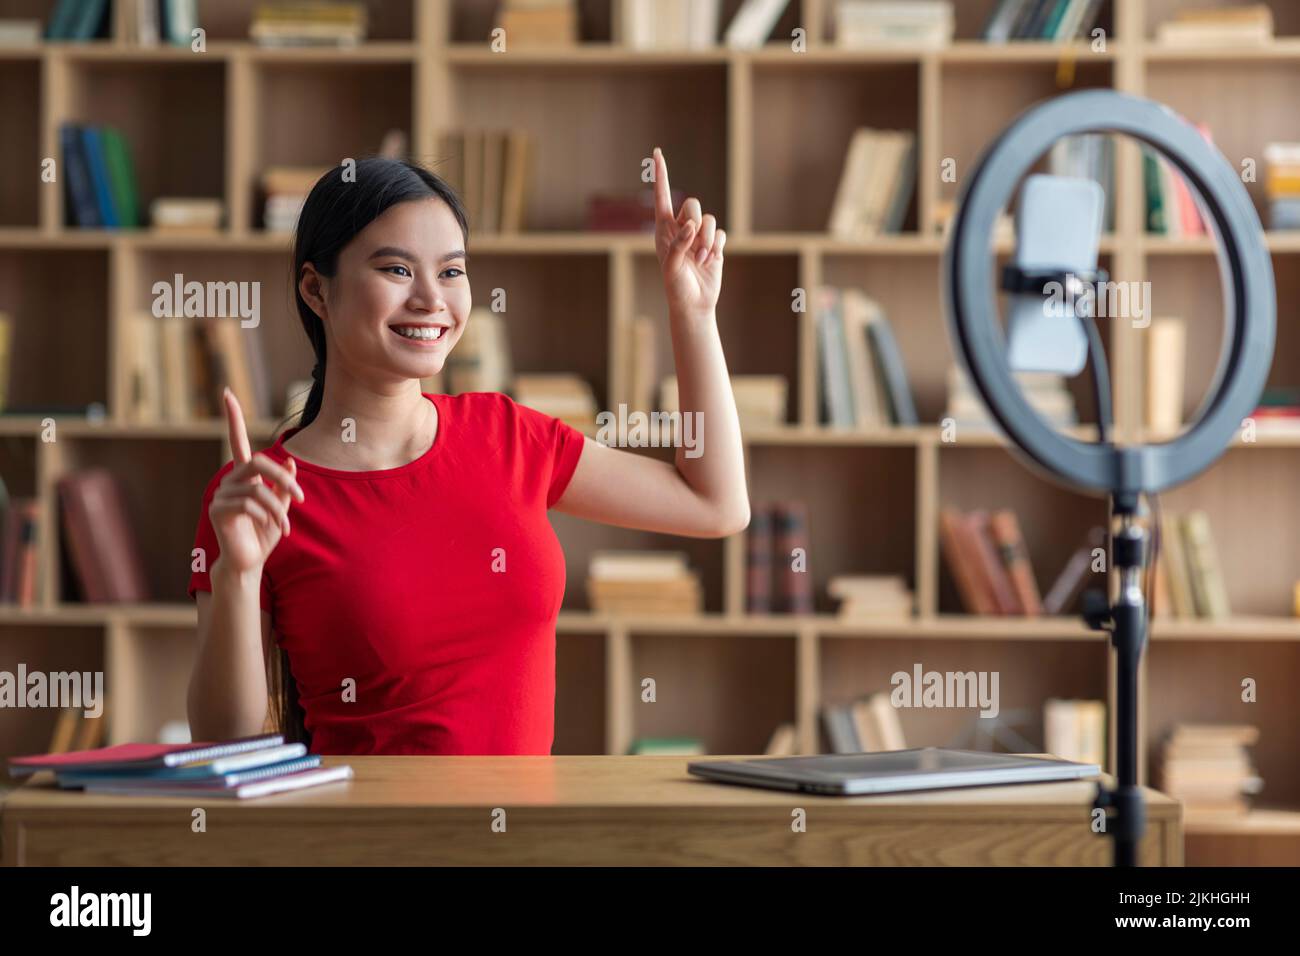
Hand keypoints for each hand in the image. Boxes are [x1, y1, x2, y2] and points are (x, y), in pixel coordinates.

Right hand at [208, 387, 305, 573]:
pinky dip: (269, 517)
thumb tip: (289, 461)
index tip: (227, 392)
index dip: (233, 417)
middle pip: (259, 462)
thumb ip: (284, 485)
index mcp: (245, 476)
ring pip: (259, 489)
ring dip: (278, 509)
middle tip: (301, 498)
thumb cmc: (265, 533)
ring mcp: (221, 494)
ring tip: (286, 526)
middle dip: (284, 480)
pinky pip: (250, 505)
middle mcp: (230, 480)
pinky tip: (277, 530)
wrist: (249, 562)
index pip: (237, 440)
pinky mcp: (218, 510)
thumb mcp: (281, 506)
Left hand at [653, 146, 724, 320]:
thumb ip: (679, 244)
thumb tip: (691, 225)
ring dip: (707, 239)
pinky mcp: (714, 245)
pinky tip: (710, 260)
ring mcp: (699, 236)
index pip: (662, 196)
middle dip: (696, 222)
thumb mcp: (671, 267)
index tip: (656, 153)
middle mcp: (682, 228)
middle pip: (693, 204)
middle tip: (694, 245)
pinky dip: (716, 245)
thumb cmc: (675, 287)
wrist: (694, 304)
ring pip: (709, 219)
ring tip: (702, 258)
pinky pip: (720, 233)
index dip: (661, 175)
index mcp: (664, 229)